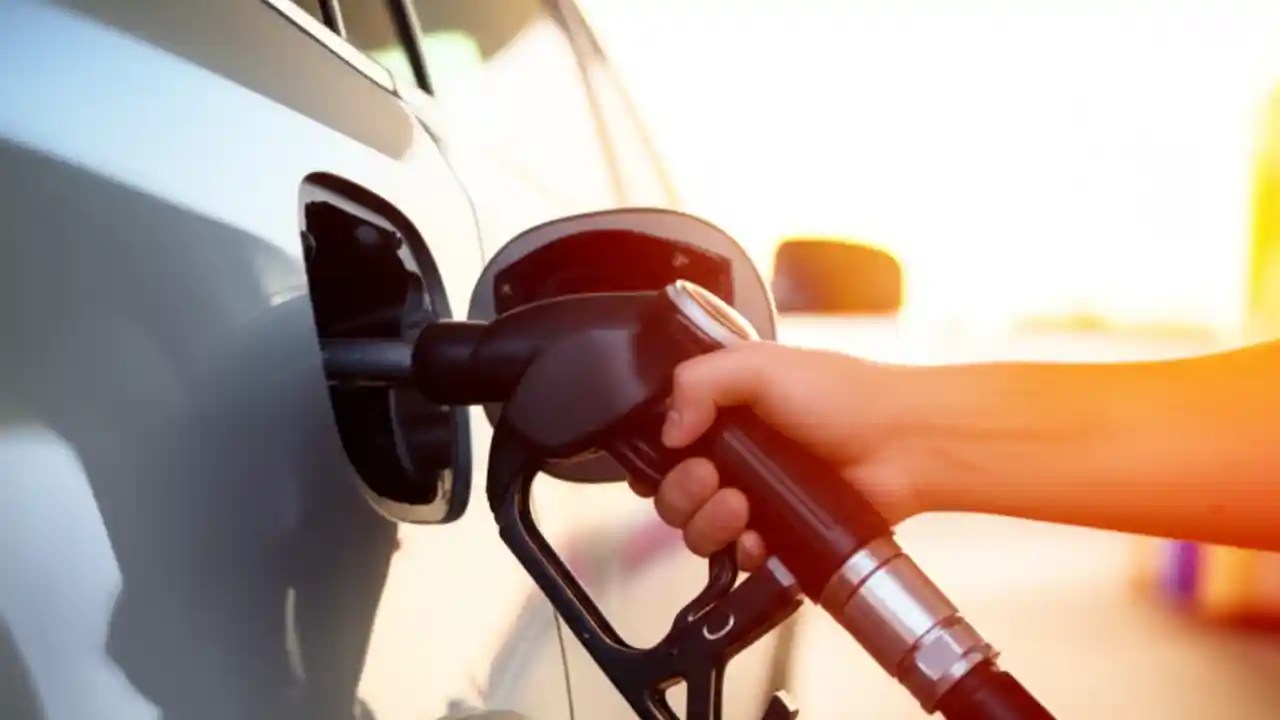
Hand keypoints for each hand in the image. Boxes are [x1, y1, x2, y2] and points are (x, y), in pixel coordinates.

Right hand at [629, 342, 924, 571]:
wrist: (903, 445)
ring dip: (706, 523)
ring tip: (739, 507)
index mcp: (723, 412)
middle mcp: (734, 457)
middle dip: (680, 492)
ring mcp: (756, 499)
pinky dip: (740, 552)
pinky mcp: (779, 535)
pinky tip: (757, 537)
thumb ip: (700, 381)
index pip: (664, 444)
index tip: (675, 454)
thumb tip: (668, 430)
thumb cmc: (846, 397)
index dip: (658, 457)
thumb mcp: (761, 365)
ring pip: (697, 530)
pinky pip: (738, 557)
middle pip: (672, 492)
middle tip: (710, 478)